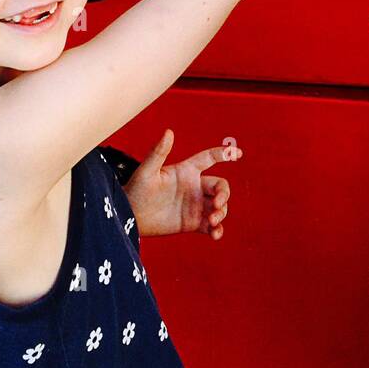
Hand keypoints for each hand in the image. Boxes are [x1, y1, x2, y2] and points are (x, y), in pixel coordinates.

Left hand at [122, 128, 239, 239]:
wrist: (130, 217)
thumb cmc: (136, 190)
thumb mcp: (147, 171)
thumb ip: (158, 152)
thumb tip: (169, 132)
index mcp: (186, 171)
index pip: (209, 158)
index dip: (224, 154)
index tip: (238, 153)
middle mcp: (194, 187)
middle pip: (220, 186)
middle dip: (224, 194)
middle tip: (216, 205)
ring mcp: (195, 205)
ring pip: (220, 206)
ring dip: (222, 213)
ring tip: (211, 221)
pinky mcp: (193, 223)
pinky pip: (212, 226)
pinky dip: (218, 230)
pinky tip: (215, 235)